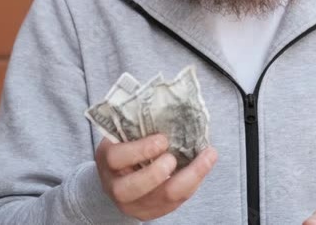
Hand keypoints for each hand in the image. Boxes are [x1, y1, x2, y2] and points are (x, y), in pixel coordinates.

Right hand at [95, 133, 217, 220]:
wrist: (118, 177)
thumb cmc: (126, 147)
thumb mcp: (123, 134)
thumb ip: (138, 125)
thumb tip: (168, 104)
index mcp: (107, 161)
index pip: (117, 157)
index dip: (141, 149)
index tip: (162, 139)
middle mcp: (117, 187)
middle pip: (136, 186)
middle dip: (158, 172)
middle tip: (173, 157)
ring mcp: (134, 204)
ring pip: (164, 198)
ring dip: (190, 177)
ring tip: (207, 157)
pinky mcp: (151, 212)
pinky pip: (176, 202)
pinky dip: (193, 183)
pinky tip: (204, 166)